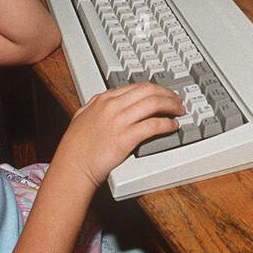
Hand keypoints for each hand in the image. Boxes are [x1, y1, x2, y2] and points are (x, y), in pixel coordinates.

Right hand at [61, 83, 185, 189]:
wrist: (73, 166)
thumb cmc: (76, 147)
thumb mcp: (82, 116)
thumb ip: (94, 105)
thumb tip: (102, 100)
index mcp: (104, 99)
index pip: (136, 87)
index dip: (155, 89)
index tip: (164, 93)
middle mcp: (113, 106)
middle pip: (148, 91)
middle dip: (167, 94)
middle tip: (177, 100)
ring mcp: (120, 121)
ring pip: (153, 104)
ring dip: (171, 106)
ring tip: (179, 111)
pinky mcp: (126, 138)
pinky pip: (153, 125)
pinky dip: (167, 124)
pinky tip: (173, 126)